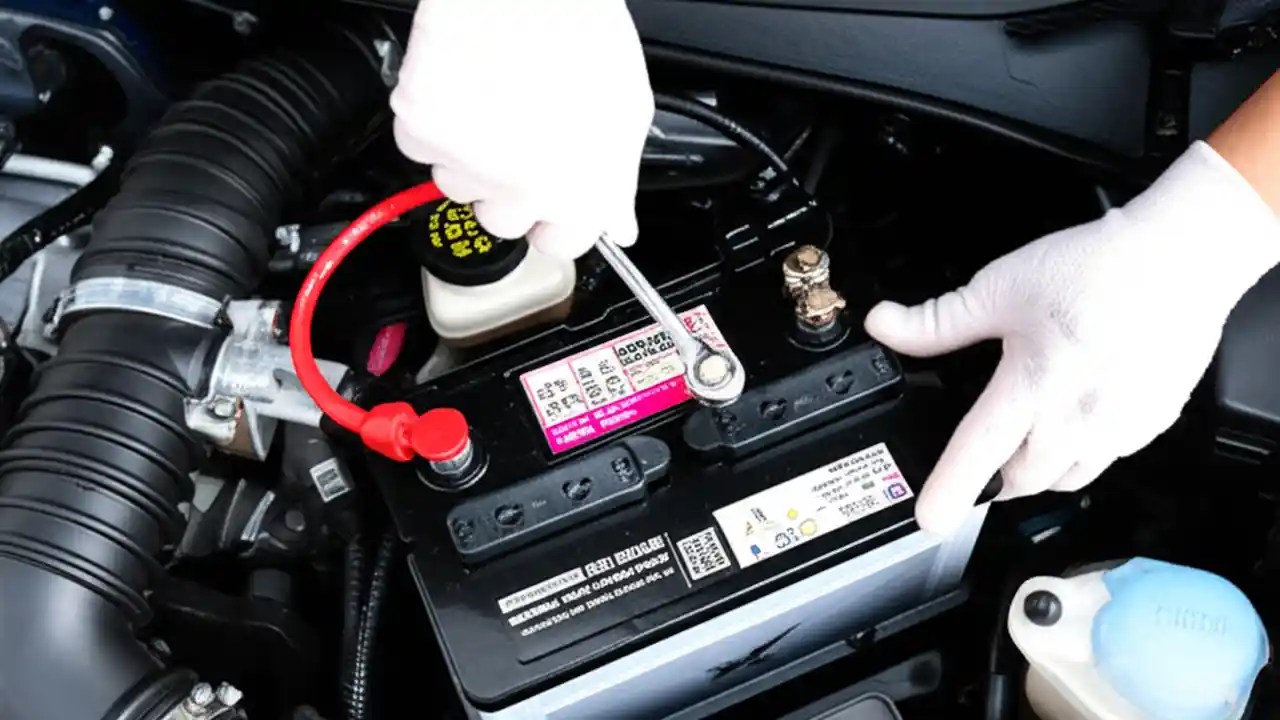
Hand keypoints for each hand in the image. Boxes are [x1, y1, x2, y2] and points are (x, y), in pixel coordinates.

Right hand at [390, 0, 653, 259]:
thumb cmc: (579, 32)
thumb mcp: (626, 113)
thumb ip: (617, 181)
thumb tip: (620, 226)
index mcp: (581, 194)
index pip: (560, 242)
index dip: (552, 215)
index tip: (547, 194)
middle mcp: (525, 192)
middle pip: (502, 219)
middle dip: (507, 183)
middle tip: (516, 131)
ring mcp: (470, 168)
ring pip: (457, 184)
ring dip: (468, 153)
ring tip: (490, 97)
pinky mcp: (425, 135)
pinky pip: (420, 144)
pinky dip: (433, 119)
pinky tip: (461, 84)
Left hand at [866, 141, 1279, 534]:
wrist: (1183, 257)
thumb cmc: (1099, 269)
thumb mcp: (1000, 287)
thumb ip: (938, 320)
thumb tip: (884, 325)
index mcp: (1033, 385)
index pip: (978, 454)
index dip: (948, 491)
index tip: (928, 519)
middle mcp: (1078, 418)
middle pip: (1021, 480)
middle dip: (991, 481)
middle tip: (976, 464)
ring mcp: (1120, 427)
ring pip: (1065, 479)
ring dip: (1035, 473)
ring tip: (1020, 447)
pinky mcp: (1151, 423)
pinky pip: (1106, 460)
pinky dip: (1080, 454)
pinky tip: (1072, 424)